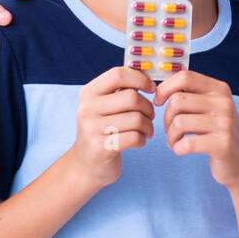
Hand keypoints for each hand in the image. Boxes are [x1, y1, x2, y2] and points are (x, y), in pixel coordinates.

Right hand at [70, 66, 157, 189]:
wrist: (86, 164)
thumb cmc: (104, 129)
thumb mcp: (105, 105)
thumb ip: (122, 89)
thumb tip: (148, 73)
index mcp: (89, 92)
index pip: (118, 74)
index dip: (141, 79)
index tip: (152, 89)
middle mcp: (87, 109)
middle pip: (132, 98)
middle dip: (148, 107)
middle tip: (150, 116)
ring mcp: (92, 129)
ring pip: (136, 119)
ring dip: (148, 126)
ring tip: (146, 130)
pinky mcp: (100, 148)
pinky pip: (134, 137)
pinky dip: (142, 140)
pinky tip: (139, 141)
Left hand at [154, 71, 238, 191]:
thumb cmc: (217, 132)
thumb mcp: (211, 107)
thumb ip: (191, 94)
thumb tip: (160, 86)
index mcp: (220, 89)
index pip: (185, 77)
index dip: (165, 88)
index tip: (158, 102)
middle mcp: (224, 103)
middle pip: (177, 101)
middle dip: (166, 118)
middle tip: (170, 129)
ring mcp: (225, 123)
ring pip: (179, 123)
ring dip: (170, 136)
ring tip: (175, 141)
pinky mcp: (223, 144)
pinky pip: (186, 144)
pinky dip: (177, 148)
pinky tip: (181, 150)